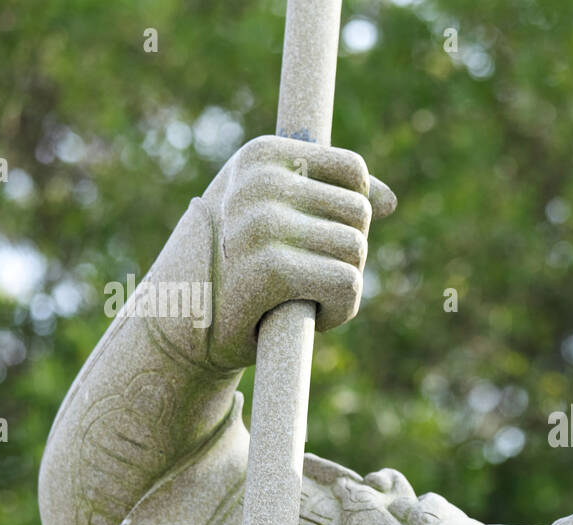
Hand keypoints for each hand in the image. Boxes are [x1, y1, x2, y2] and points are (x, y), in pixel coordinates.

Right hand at [201, 135, 395, 369]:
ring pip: (356, 250)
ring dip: (341, 283)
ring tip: (301, 293)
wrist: (183, 322)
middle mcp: (260, 182)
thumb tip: (389, 201)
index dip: (348, 211)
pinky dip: (340, 309)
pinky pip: (347, 285)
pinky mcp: (273, 271)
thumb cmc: (236, 261)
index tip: (313, 234)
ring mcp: (263, 224)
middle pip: (360, 213)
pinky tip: (310, 315)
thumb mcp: (274, 210)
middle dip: (344, 251)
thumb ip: (330, 195)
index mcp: (262, 155)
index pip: (353, 170)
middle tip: (304, 272)